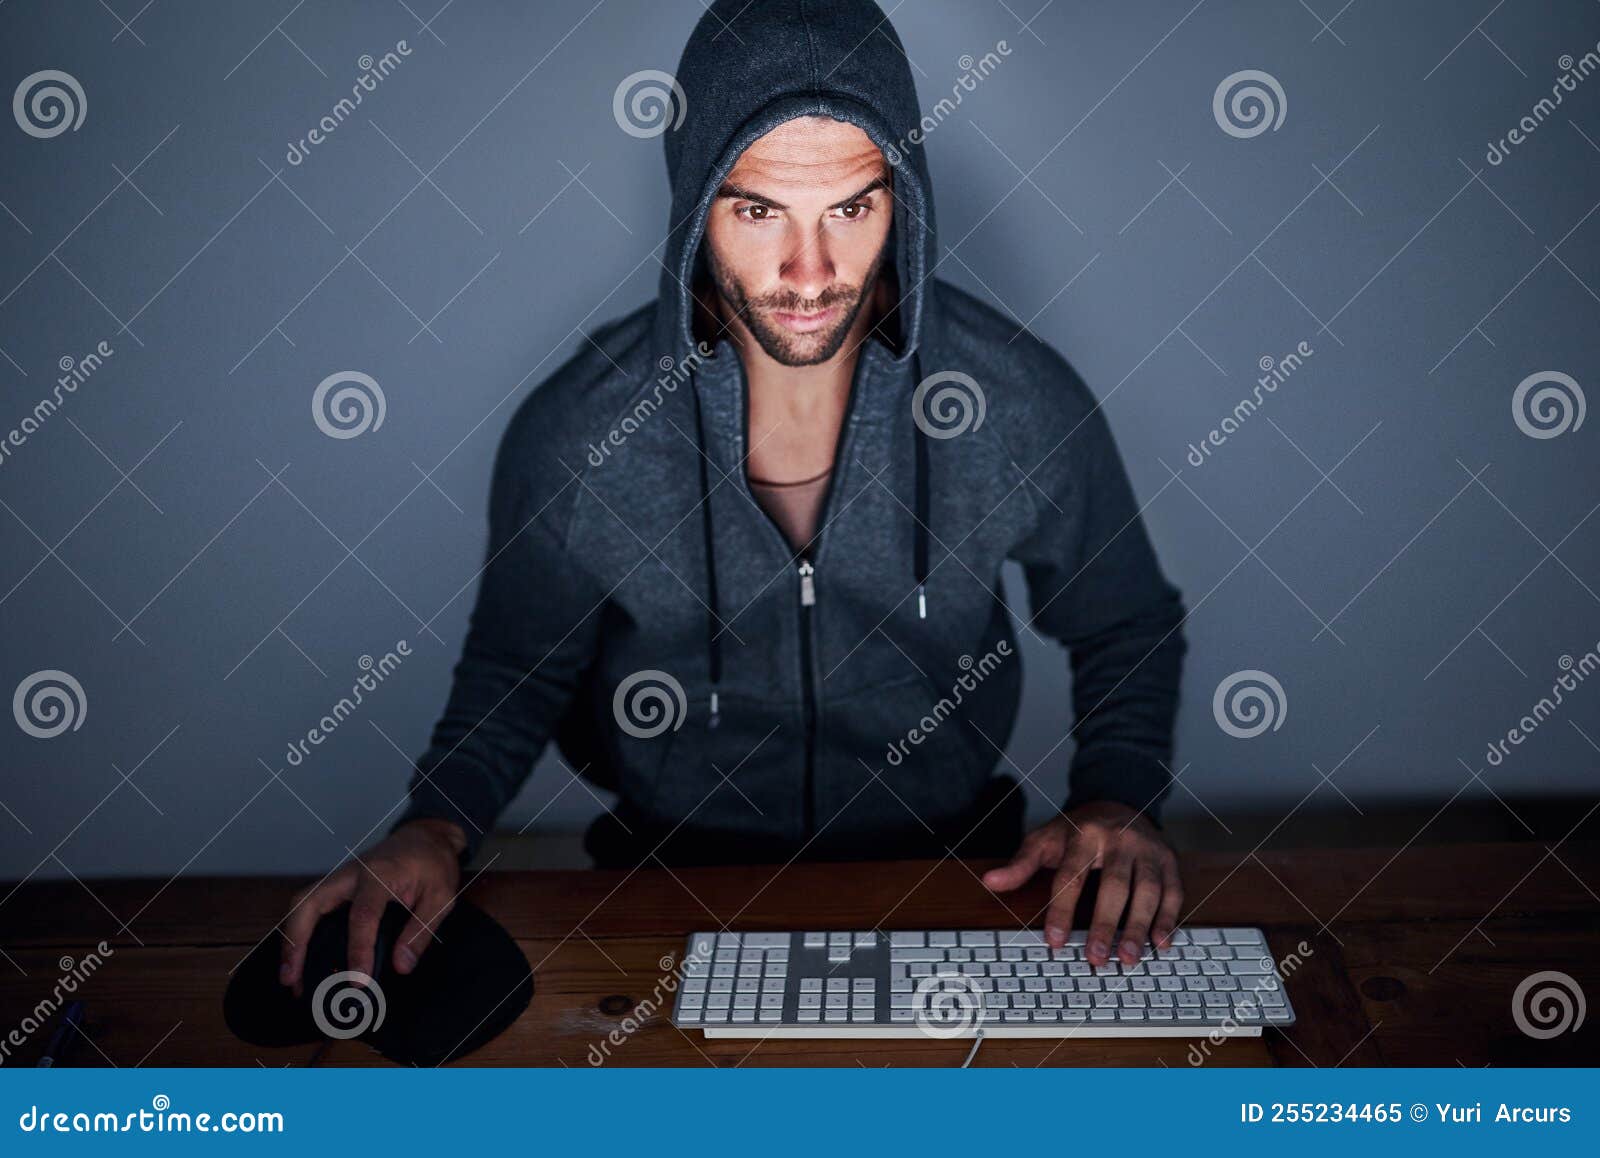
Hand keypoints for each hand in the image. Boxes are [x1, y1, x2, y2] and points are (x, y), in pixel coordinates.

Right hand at [278, 819, 465, 996]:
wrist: (426, 836)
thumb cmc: (434, 865)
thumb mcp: (441, 897)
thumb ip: (420, 932)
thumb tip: (401, 966)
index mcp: (380, 874)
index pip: (363, 915)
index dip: (359, 950)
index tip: (359, 981)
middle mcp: (352, 873)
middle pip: (309, 903)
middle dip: (296, 942)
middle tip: (293, 980)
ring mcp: (340, 878)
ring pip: (302, 904)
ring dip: (291, 939)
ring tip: (291, 978)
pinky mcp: (338, 886)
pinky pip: (310, 907)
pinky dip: (300, 932)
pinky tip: (302, 959)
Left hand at [982, 801, 1181, 967]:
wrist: (1119, 800)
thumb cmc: (1079, 829)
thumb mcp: (1046, 838)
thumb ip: (1021, 863)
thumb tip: (990, 881)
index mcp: (1085, 834)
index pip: (1072, 875)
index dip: (1062, 910)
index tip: (1054, 941)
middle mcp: (1121, 839)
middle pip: (1115, 886)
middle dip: (1105, 924)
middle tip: (1096, 958)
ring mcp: (1149, 849)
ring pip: (1148, 891)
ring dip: (1139, 927)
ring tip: (1128, 958)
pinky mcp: (1169, 859)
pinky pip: (1173, 891)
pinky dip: (1169, 919)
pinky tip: (1160, 943)